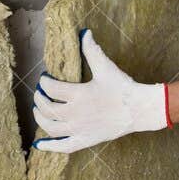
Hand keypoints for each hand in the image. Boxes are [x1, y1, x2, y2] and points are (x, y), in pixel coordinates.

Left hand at [32, 30, 169, 152]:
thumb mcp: (105, 67)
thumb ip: (92, 50)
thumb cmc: (123, 87)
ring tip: (39, 111)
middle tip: (39, 93)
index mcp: (79, 94)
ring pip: (51, 127)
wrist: (139, 109)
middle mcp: (76, 114)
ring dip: (40, 118)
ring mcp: (80, 129)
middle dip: (39, 99)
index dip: (44, 82)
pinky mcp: (86, 140)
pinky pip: (64, 147)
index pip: (51, 88)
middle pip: (47, 108)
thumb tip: (84, 32)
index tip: (45, 78)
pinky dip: (50, 147)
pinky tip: (39, 145)